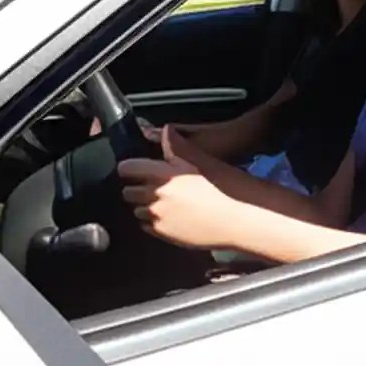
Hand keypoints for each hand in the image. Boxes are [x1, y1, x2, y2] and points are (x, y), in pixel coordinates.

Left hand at [118, 126, 242, 249]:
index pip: (128, 168)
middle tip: (151, 186)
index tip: (133, 169)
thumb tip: (164, 131)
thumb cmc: (224, 188)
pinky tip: (170, 216)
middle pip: (128, 191)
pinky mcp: (164, 234)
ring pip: (136, 210)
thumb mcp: (202, 161)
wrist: (238, 220)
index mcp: (165, 174)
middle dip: (136, 187)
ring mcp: (159, 217)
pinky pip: (146, 226)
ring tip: (164, 202)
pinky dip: (152, 221)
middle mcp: (157, 196)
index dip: (129, 167)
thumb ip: (177, 148)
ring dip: (144, 205)